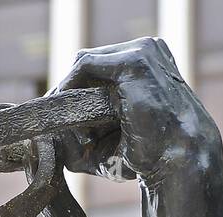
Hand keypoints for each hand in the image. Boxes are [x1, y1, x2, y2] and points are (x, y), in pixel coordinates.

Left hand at [51, 37, 222, 184]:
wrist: (179, 161)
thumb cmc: (148, 155)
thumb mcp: (111, 135)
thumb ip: (80, 125)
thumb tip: (43, 126)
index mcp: (147, 64)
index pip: (97, 67)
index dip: (74, 91)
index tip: (61, 118)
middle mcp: (147, 51)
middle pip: (88, 64)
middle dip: (72, 95)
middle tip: (66, 128)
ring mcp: (143, 52)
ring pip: (84, 65)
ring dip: (73, 96)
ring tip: (81, 131)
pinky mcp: (134, 62)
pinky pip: (84, 66)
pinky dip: (70, 88)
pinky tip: (71, 113)